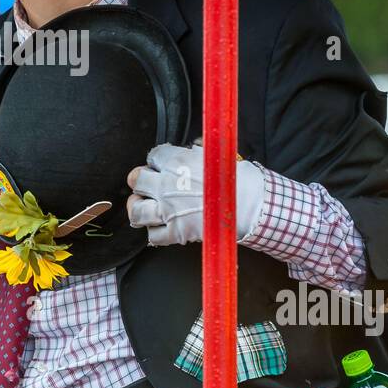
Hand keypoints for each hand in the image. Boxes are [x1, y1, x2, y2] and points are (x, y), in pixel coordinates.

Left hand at [126, 143, 266, 246]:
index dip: (157, 159)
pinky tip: (159, 227)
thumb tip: (190, 151)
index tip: (160, 163)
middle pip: (136, 180)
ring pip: (136, 210)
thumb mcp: (215, 154)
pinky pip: (153, 236)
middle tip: (146, 183)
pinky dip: (154, 233)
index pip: (153, 156)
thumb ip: (195, 153)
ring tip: (143, 206)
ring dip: (137, 207)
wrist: (250, 205)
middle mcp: (166, 186)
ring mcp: (168, 211)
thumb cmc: (238, 179)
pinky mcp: (176, 232)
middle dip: (140, 181)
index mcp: (176, 162)